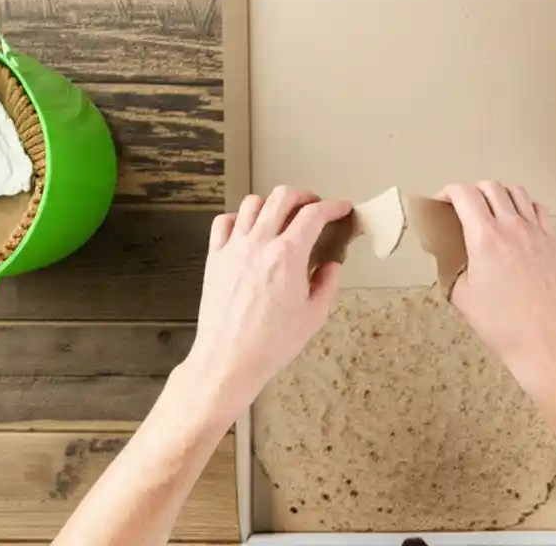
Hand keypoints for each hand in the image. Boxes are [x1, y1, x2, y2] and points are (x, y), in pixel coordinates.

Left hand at [182, 186, 351, 426]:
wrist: (229, 359)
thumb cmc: (271, 343)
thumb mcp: (314, 316)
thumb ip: (328, 283)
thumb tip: (332, 265)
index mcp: (287, 256)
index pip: (314, 215)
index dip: (333, 207)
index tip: (341, 209)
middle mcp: (259, 244)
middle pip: (282, 197)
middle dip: (304, 196)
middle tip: (314, 207)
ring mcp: (233, 248)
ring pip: (252, 204)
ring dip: (271, 205)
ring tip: (281, 217)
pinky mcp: (215, 258)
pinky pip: (223, 222)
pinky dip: (238, 219)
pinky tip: (248, 231)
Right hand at [439, 181, 555, 397]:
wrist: (541, 341)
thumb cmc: (503, 324)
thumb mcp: (462, 295)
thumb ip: (452, 265)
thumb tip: (449, 254)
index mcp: (485, 239)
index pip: (464, 195)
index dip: (448, 192)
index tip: (443, 201)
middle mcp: (512, 229)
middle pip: (490, 187)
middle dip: (471, 191)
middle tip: (462, 206)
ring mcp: (535, 233)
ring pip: (516, 191)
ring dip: (498, 194)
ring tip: (489, 208)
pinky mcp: (551, 243)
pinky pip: (538, 209)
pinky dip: (524, 206)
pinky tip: (517, 219)